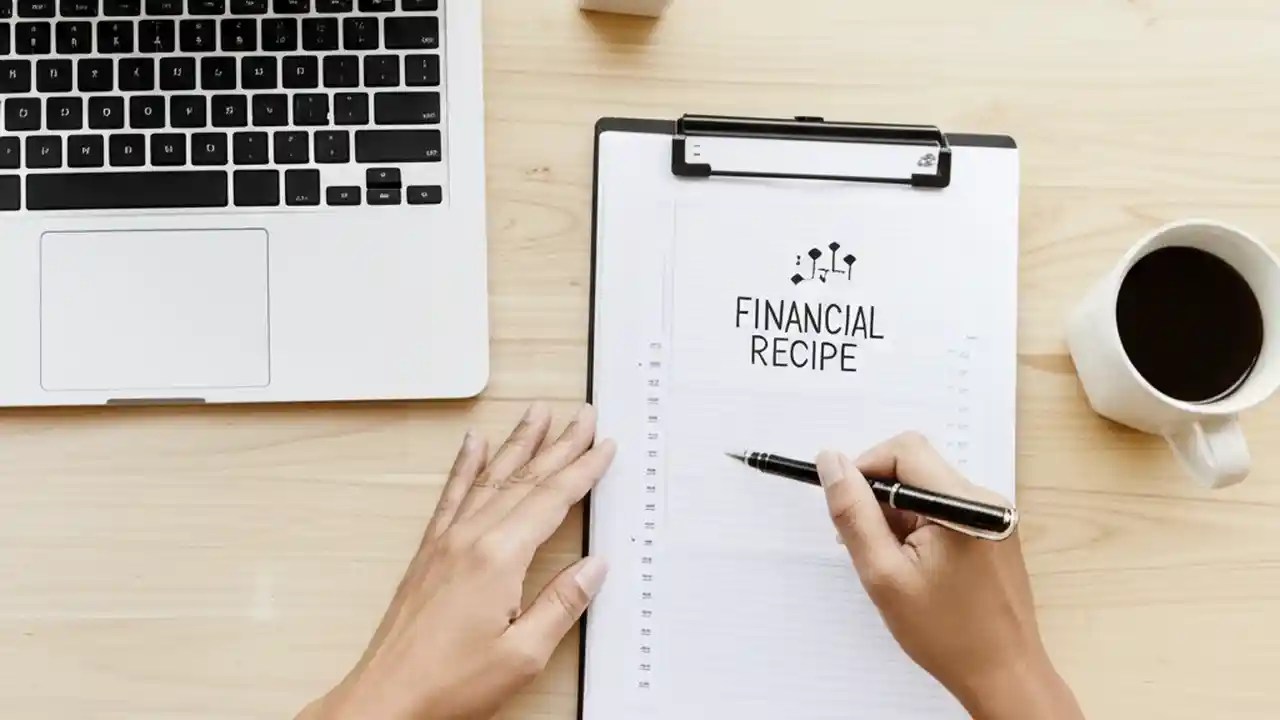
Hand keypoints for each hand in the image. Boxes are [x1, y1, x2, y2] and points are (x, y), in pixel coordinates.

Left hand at [299, 404, 614, 719]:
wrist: (387, 699)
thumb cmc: (449, 684)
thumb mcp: (524, 654)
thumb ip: (562, 604)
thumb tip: (594, 567)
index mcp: (499, 558)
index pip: (553, 500)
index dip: (583, 470)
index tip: (603, 447)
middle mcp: (470, 538)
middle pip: (525, 479)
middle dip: (558, 444)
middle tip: (581, 415)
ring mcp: (446, 542)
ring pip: (491, 478)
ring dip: (518, 443)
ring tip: (536, 414)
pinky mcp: (429, 553)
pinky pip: (452, 495)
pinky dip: (466, 466)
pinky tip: (474, 445)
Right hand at [817, 433, 1083, 719]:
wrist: (1003, 675)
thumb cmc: (946, 634)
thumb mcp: (883, 573)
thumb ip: (854, 513)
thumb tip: (831, 463)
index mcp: (964, 504)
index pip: (905, 449)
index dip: (866, 467)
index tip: (845, 503)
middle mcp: (986, 500)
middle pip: (916, 466)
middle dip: (880, 497)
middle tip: (864, 543)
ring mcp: (994, 515)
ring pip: (928, 489)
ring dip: (898, 515)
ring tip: (891, 563)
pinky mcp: (993, 531)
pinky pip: (945, 510)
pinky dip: (919, 527)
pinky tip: (914, 566)